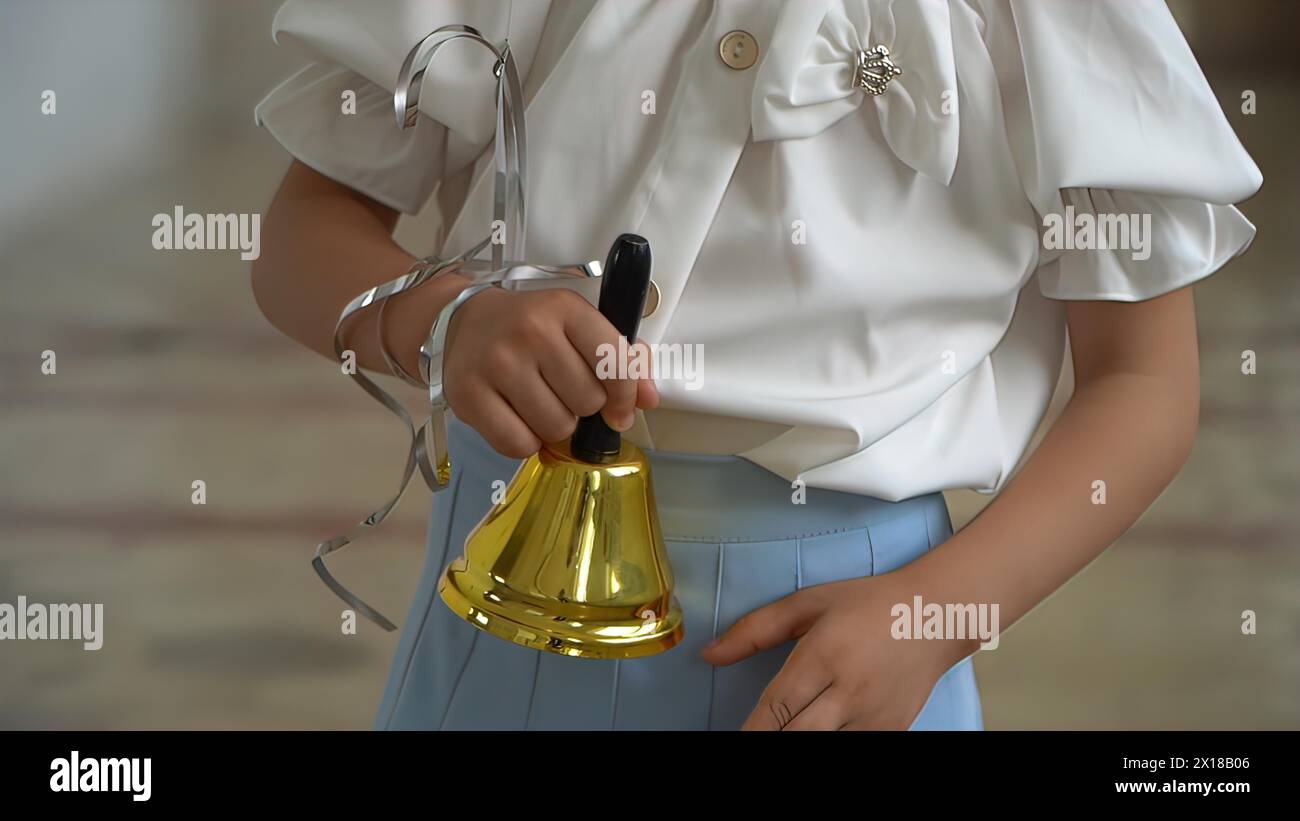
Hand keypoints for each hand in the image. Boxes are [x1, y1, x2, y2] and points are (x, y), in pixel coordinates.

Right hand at [442, 285, 659, 457]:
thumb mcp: (578, 326)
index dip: (625, 395)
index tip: (618, 408)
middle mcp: (530, 331)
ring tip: (538, 401)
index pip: (615, 363)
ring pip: (556, 427)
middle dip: (582, 406)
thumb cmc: (530, 327)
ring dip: (554, 425)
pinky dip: (525, 441)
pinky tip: (517, 417)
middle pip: (587, 402)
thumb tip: (648, 399)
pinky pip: (518, 444)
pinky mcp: (468, 394)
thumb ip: (622, 359)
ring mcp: (496, 363)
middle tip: (560, 390)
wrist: (463, 320)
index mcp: (565, 309)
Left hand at [701, 569, 975, 729]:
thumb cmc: (866, 604)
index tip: (737, 736)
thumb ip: (755, 630)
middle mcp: (849, 691)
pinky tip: (821, 726)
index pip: (778, 708)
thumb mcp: (808, 603)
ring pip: (825, 747)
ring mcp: (873, 716)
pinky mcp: (892, 731)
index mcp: (824, 655)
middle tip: (758, 732)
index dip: (753, 730)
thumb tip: (709, 655)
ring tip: (790, 726)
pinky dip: (830, 742)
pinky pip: (852, 747)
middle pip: (797, 736)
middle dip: (773, 738)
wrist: (934, 616)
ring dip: (801, 739)